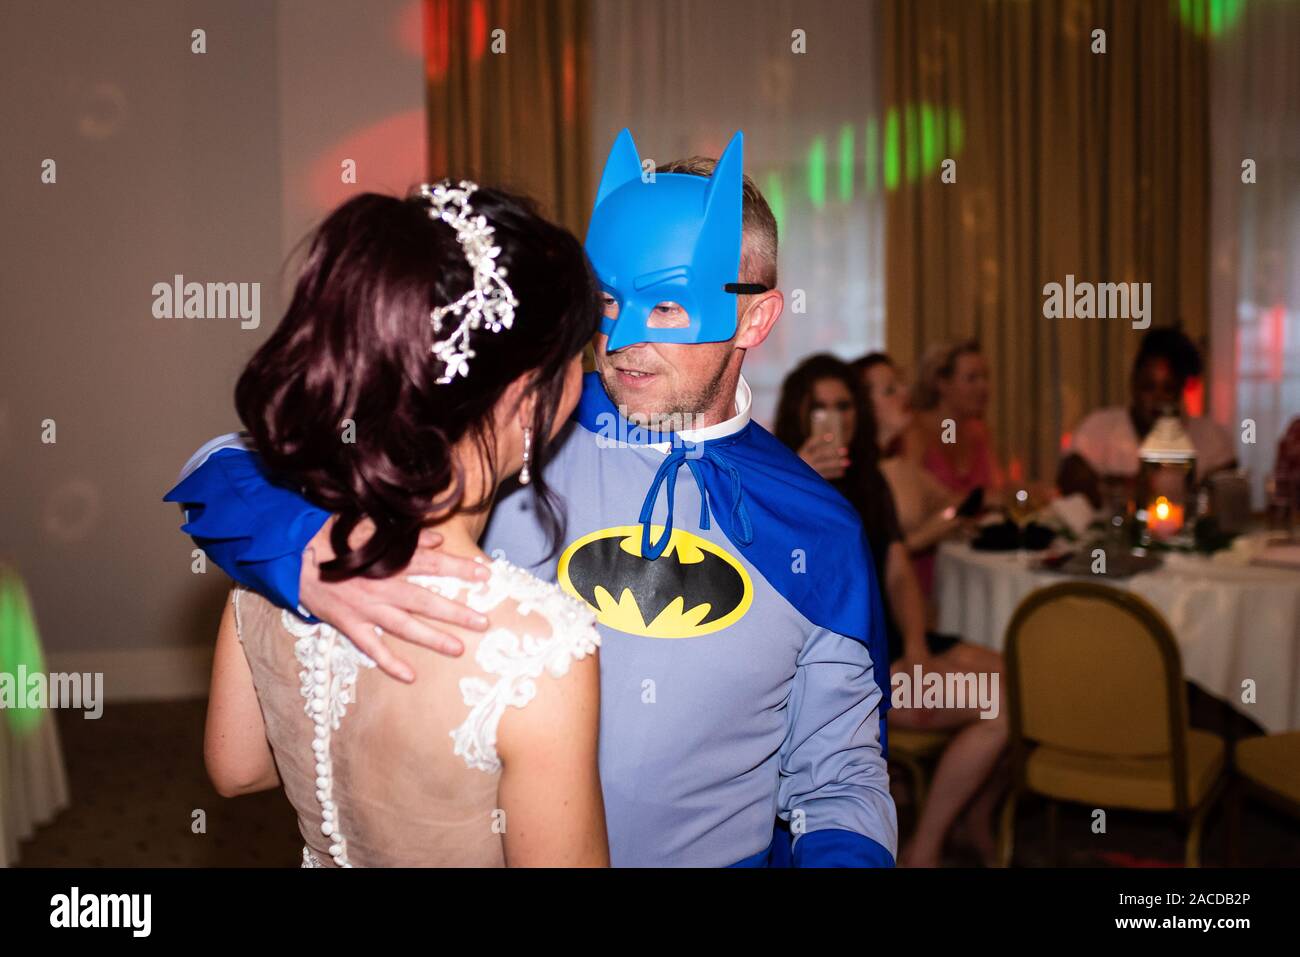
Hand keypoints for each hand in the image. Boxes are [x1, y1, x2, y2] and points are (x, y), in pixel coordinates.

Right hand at [299, 519, 491, 682]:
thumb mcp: (368, 529)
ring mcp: (365, 608)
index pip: (431, 563)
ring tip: (458, 649)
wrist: (293, 557)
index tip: (484, 575)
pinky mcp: (349, 624)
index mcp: (388, 560)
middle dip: (455, 612)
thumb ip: (404, 536)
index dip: (458, 569)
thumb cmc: (334, 539)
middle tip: (483, 623)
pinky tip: (410, 676)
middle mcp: (381, 586)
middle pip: (425, 600)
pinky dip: (389, 663)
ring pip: (404, 626)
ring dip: (432, 638)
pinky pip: (371, 647)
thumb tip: (436, 539)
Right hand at [798, 434, 848, 480]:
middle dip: (834, 452)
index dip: (821, 439)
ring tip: (848, 462)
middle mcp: (805, 461)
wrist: (794, 481)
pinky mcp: (812, 479)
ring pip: (825, 465)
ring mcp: (809, 470)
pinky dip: (834, 474)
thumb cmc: (803, 464)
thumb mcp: (804, 456)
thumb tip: (833, 441)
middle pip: (821, 454)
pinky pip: (826, 475)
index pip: (811, 443)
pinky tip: (842, 472)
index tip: (832, 435)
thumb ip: (815, 450)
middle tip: (846, 450)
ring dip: (837, 463)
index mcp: (802, 453)